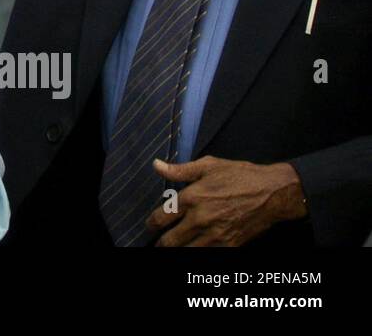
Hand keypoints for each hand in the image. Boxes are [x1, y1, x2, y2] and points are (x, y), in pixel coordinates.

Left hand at [146, 156, 307, 246]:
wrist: (273, 193)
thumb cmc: (241, 176)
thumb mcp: (208, 165)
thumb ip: (180, 170)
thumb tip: (156, 165)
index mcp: (192, 198)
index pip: (161, 217)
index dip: (151, 224)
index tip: (150, 226)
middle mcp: (200, 219)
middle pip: (170, 241)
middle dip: (161, 243)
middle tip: (159, 242)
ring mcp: (215, 235)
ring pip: (186, 251)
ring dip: (177, 250)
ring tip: (174, 247)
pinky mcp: (230, 245)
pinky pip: (207, 256)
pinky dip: (198, 253)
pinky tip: (195, 249)